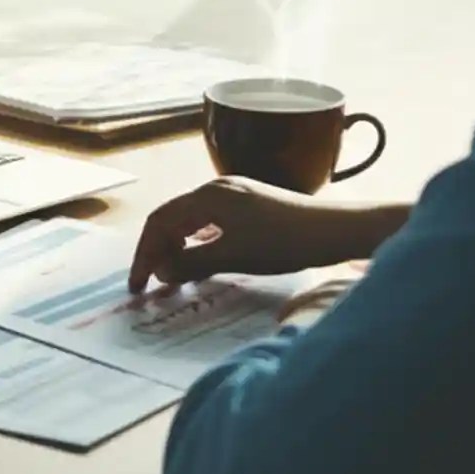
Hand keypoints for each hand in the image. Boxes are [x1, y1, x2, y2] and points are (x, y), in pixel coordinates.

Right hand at [128, 176, 406, 293]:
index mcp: (207, 196)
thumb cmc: (283, 242)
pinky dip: (198, 243)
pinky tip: (203, 262)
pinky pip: (209, 222)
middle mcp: (215, 188)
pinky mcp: (248, 203)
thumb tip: (161, 271)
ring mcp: (233, 194)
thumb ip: (192, 263)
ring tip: (176, 277)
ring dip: (178, 248)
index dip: (144, 253)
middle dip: (158, 251)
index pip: (160, 222)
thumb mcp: (234, 257)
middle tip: (153, 284)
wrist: (335, 229)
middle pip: (172, 218)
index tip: (139, 284)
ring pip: (190, 220)